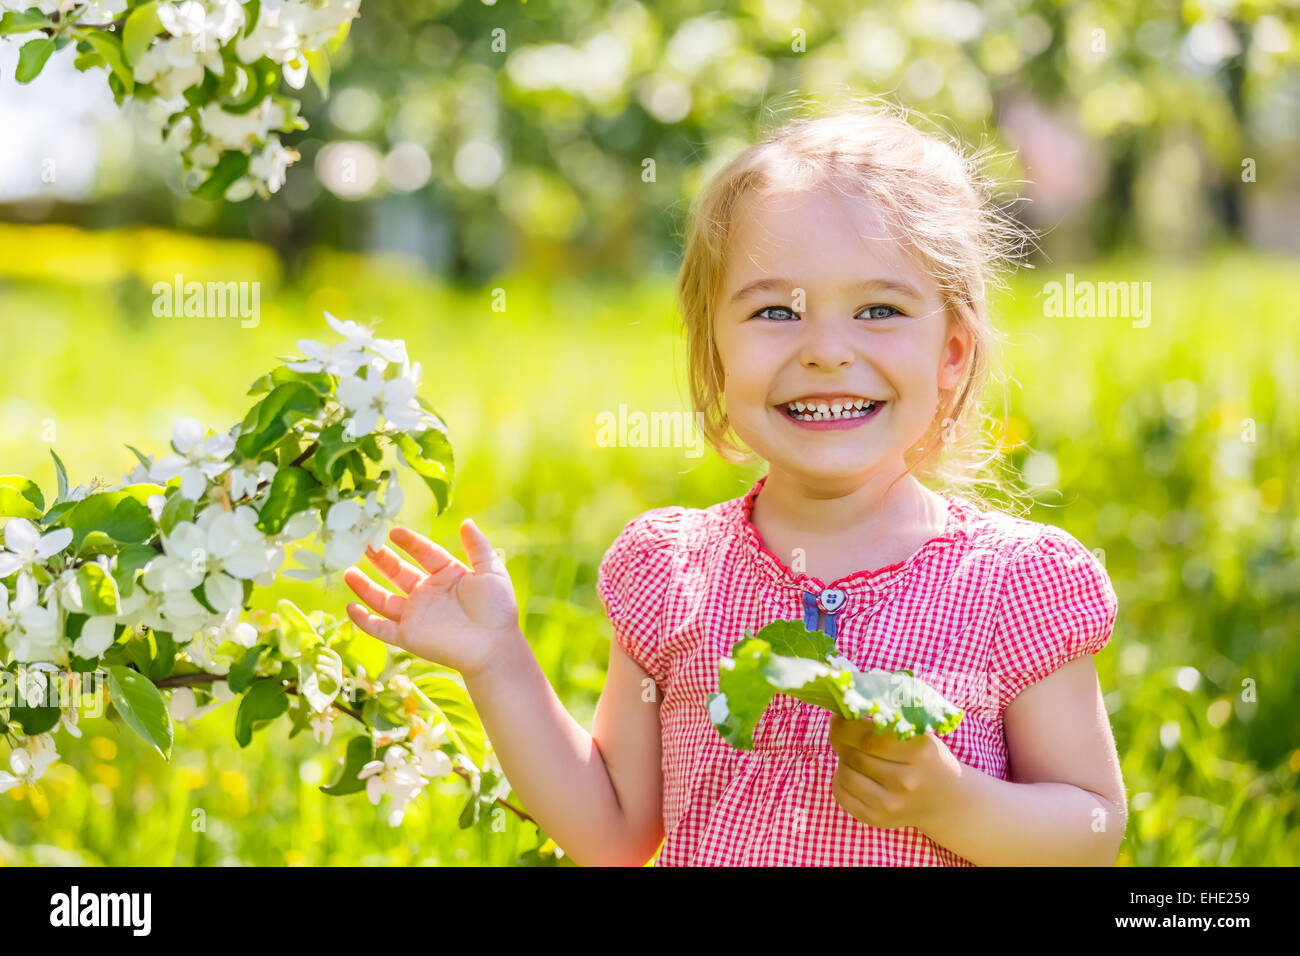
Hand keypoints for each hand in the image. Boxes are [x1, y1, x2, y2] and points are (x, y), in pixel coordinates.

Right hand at [343, 519, 519, 680]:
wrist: (494, 645)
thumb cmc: (497, 609)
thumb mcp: (491, 570)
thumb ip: (477, 547)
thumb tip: (466, 522)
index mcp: (448, 576)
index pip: (424, 553)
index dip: (409, 542)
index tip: (393, 531)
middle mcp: (428, 594)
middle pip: (397, 573)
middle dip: (380, 559)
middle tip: (363, 543)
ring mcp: (417, 615)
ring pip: (383, 600)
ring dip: (365, 586)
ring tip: (347, 570)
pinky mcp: (408, 636)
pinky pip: (380, 628)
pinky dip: (363, 620)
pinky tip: (350, 607)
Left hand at [828, 712, 963, 833]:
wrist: (948, 803)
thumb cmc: (929, 760)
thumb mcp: (920, 736)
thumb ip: (888, 723)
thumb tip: (843, 714)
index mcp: (919, 753)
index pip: (870, 737)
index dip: (846, 726)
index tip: (838, 717)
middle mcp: (906, 781)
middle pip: (855, 755)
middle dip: (840, 739)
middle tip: (840, 732)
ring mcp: (891, 804)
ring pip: (845, 774)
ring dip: (842, 759)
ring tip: (851, 754)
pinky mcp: (877, 820)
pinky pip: (841, 794)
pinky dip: (839, 779)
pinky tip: (852, 772)